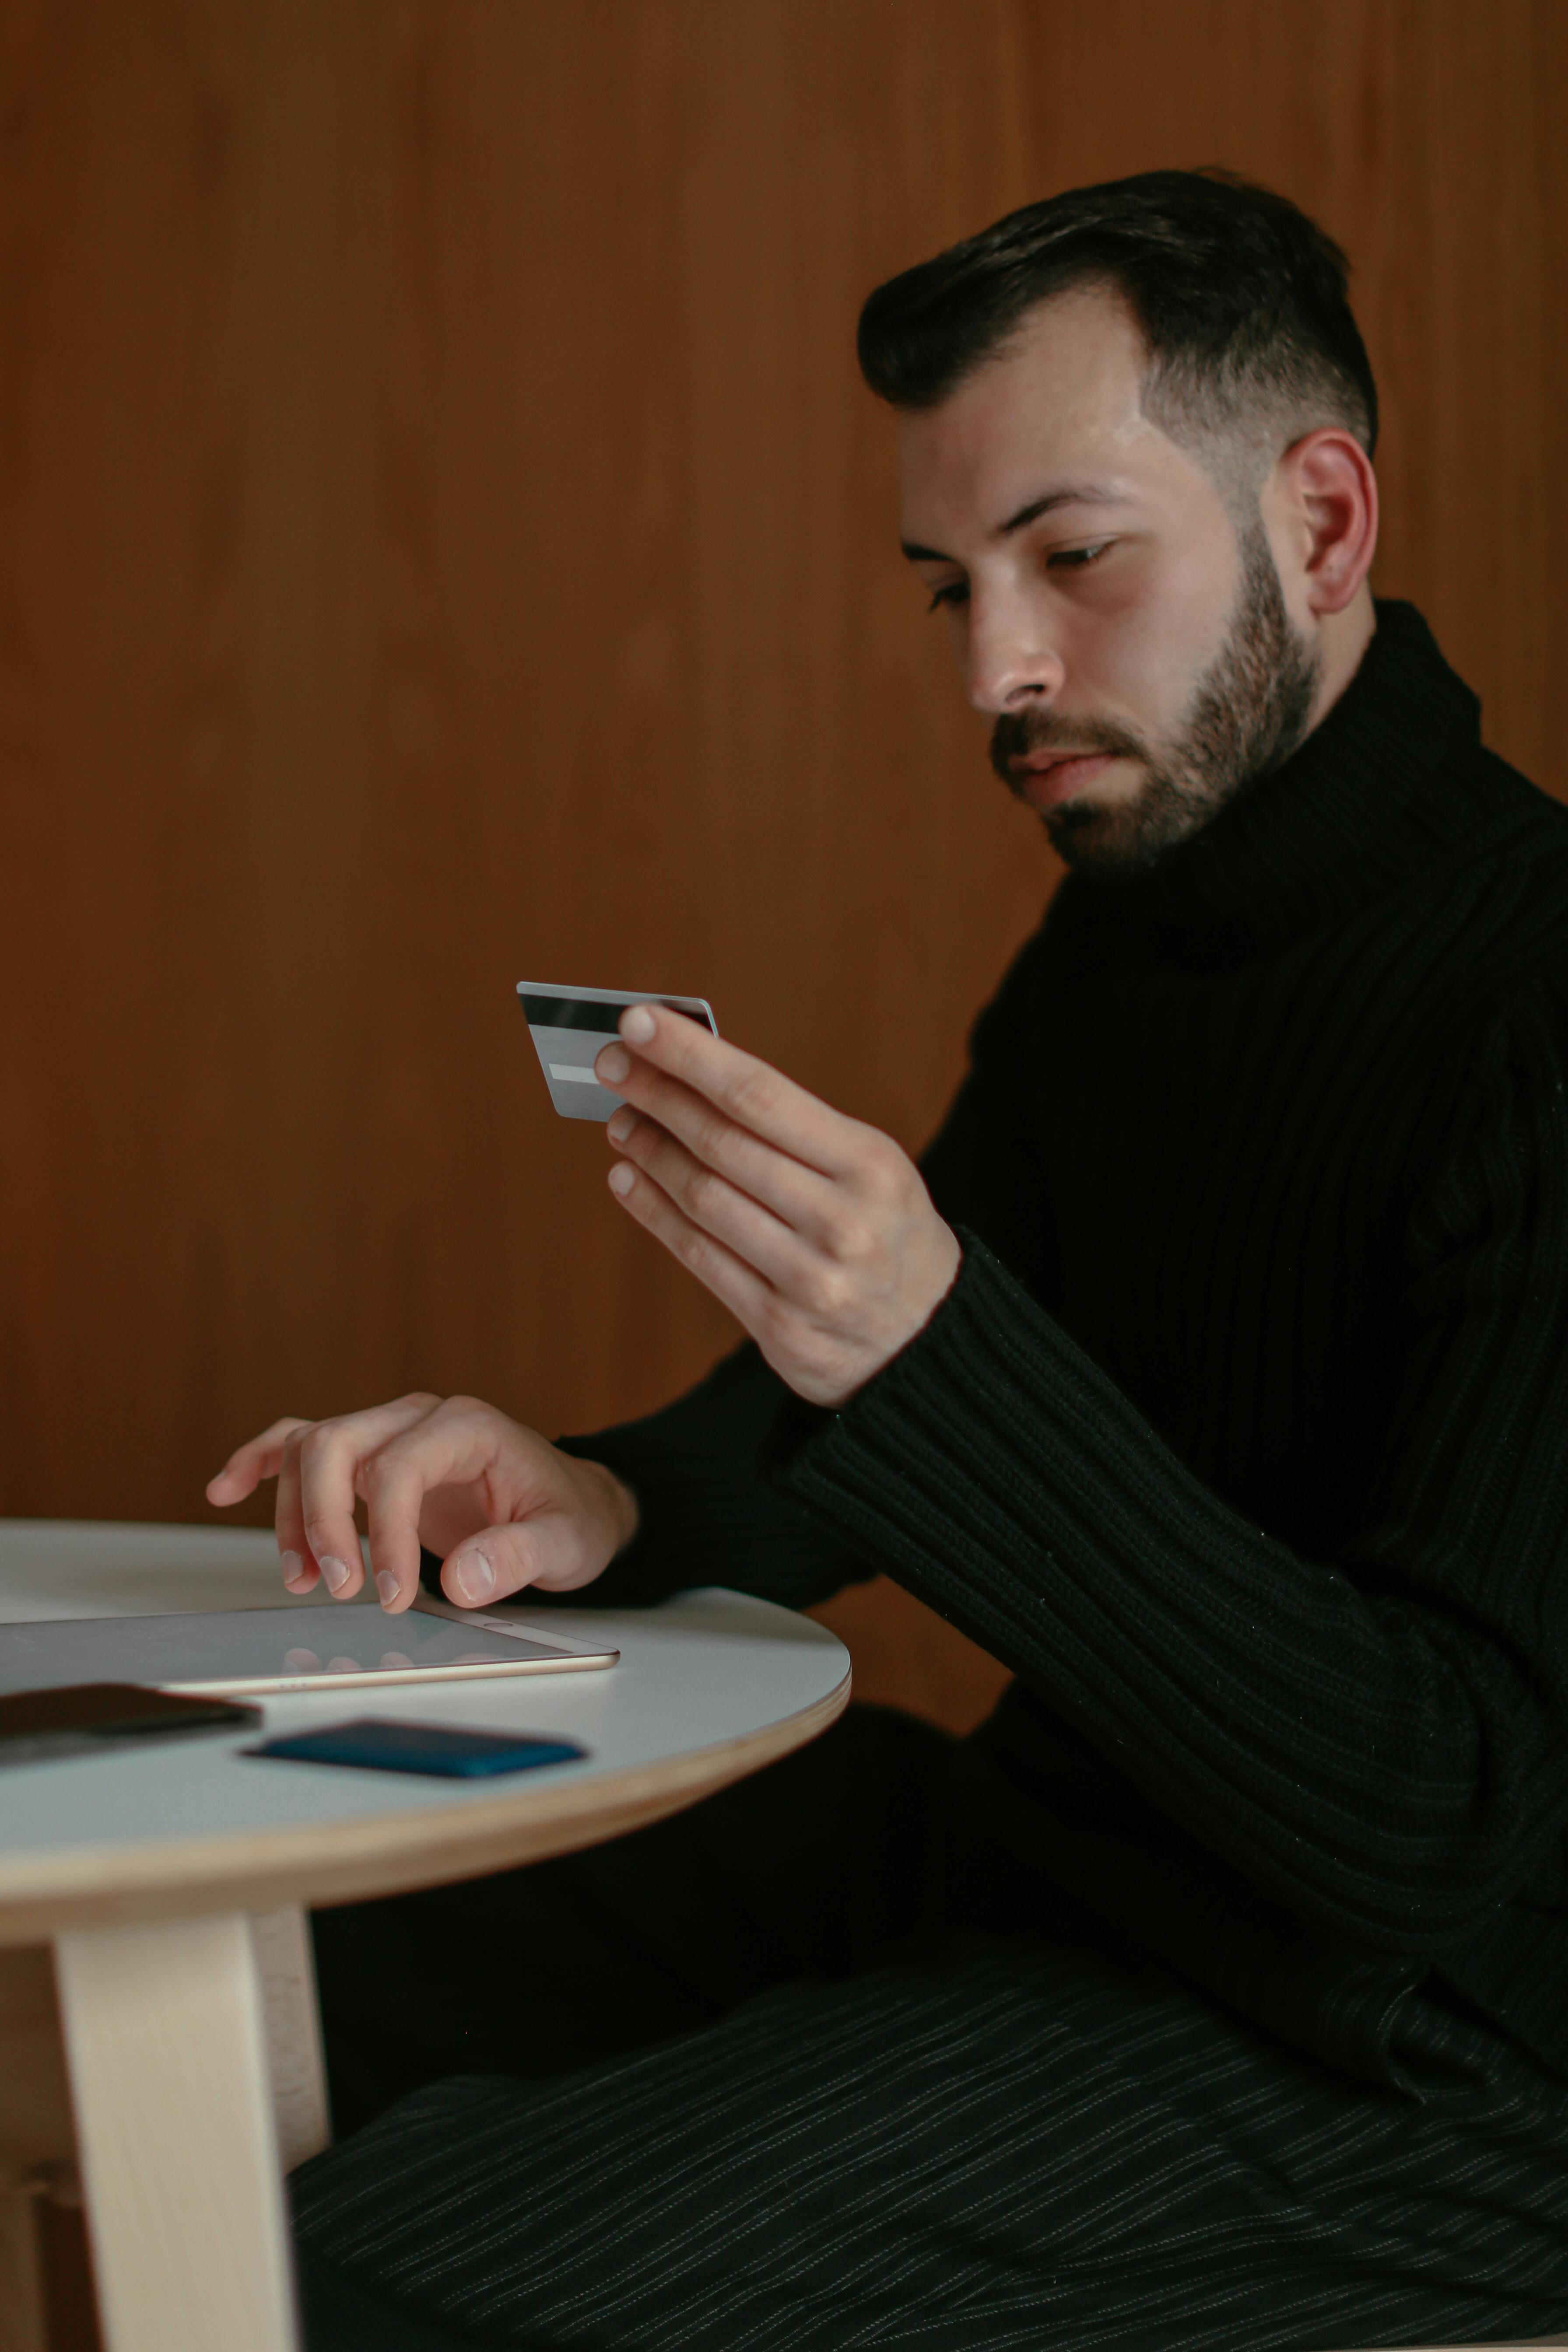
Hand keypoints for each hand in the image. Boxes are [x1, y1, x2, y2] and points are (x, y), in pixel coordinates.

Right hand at [205, 1393, 638, 1612]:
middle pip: (337, 1445)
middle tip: (341, 1588)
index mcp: (469, 1427)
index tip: (391, 1596)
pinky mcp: (370, 1456)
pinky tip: (225, 1488)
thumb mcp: (566, 1542)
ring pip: (312, 1449)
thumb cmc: (568, 1515)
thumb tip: (460, 1579)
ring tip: (306, 1580)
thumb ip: (519, 1558)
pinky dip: (260, 1462)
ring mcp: (389, 1432)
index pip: (400, 1469)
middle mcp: (420, 1418)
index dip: (385, 1534)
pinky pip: (301, 1444)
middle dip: (324, 1520)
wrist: (572, 1502)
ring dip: (294, 1514)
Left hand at [595, 1007, 960, 1407]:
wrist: (929, 1336)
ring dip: (650, 1152)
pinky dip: (654, 1212)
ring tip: (622, 1122)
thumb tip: (693, 1075)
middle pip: (723, 1143)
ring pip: (704, 1198)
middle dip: (657, 1095)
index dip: (691, 1056)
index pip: (760, 1095)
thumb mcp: (870, 1165)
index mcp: (871, 1164)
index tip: (638, 1023)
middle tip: (611, 1065)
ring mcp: (809, 1278)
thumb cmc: (886, 1230)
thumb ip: (793, 1128)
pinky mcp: (779, 1326)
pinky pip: (699, 1257)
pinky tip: (628, 1180)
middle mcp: (842, 1221)